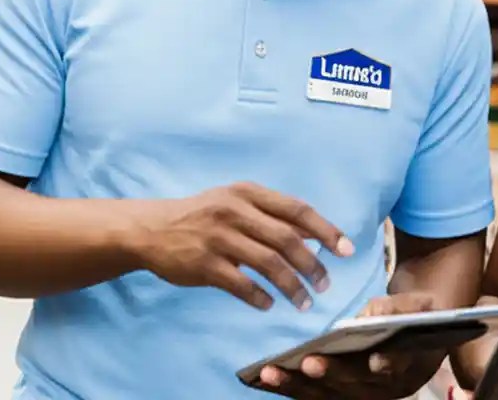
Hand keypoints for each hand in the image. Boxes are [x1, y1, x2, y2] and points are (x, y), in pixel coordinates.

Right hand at [125, 182, 353, 309]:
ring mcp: (218, 238)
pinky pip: (241, 284)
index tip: (346, 250)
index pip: (297, 210)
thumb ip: (273, 215)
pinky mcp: (203, 264)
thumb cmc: (203, 216)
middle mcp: (234, 211)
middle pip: (286, 239)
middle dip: (312, 264)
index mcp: (247, 192)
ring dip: (291, 286)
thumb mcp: (236, 202)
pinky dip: (259, 297)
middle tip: (325, 284)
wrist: (151, 229)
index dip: (326, 230)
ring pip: (268, 264)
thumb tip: (318, 235)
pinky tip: (268, 304)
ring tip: (303, 302)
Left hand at [258, 292, 447, 398]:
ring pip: (331, 395)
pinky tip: (266, 379)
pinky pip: (316, 395)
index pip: (401, 366)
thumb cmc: (418, 312)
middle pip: (358, 384)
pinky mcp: (343, 394)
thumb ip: (399, 306)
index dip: (390, 364)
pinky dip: (291, 388)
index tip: (376, 361)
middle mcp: (389, 388)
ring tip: (270, 372)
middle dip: (332, 374)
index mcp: (414, 364)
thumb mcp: (420, 302)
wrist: (419, 329)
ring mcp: (365, 395)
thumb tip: (371, 314)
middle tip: (308, 362)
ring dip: (299, 386)